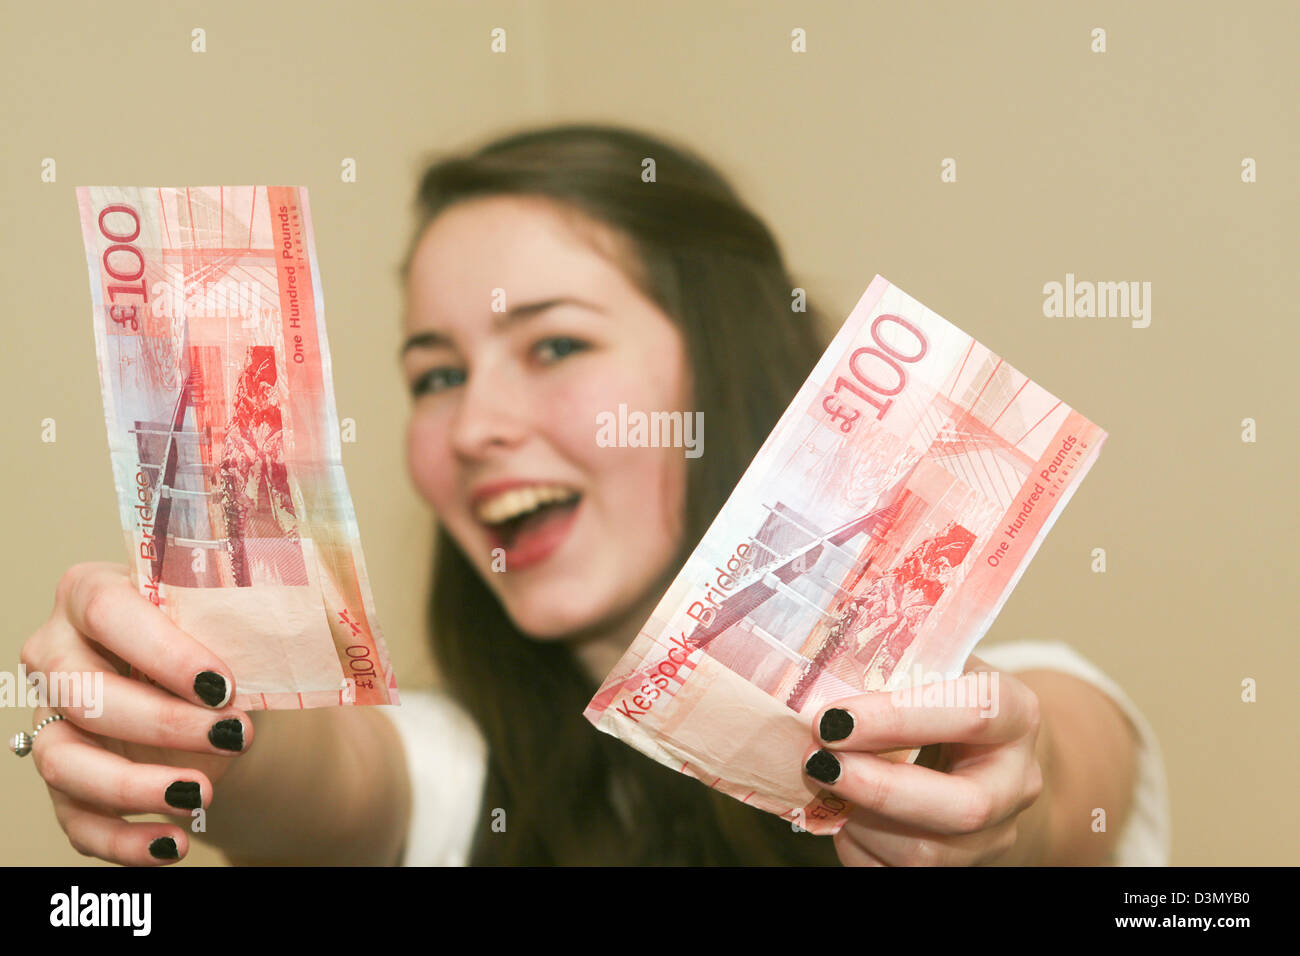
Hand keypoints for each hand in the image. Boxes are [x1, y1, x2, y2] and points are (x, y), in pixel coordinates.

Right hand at [19, 563, 253, 864]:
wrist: (217, 693)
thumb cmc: (221, 642)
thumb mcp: (237, 619)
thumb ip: (248, 614)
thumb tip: (298, 624)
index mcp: (93, 592)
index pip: (106, 610)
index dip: (162, 651)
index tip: (222, 685)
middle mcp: (57, 653)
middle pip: (83, 690)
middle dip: (161, 721)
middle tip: (233, 736)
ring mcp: (53, 719)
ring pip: (63, 760)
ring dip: (131, 786)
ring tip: (200, 795)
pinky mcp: (65, 779)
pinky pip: (75, 819)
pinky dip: (122, 840)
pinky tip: (172, 846)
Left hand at [803, 656, 1044, 865]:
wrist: (973, 748)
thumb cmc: (937, 695)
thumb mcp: (927, 667)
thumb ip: (888, 672)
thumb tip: (816, 683)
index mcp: (1015, 713)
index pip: (974, 713)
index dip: (899, 718)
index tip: (834, 719)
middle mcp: (1016, 781)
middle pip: (963, 807)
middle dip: (881, 789)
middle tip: (820, 764)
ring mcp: (995, 835)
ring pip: (927, 852)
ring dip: (861, 820)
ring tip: (826, 781)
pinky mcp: (964, 869)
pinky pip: (899, 873)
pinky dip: (859, 846)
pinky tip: (843, 811)